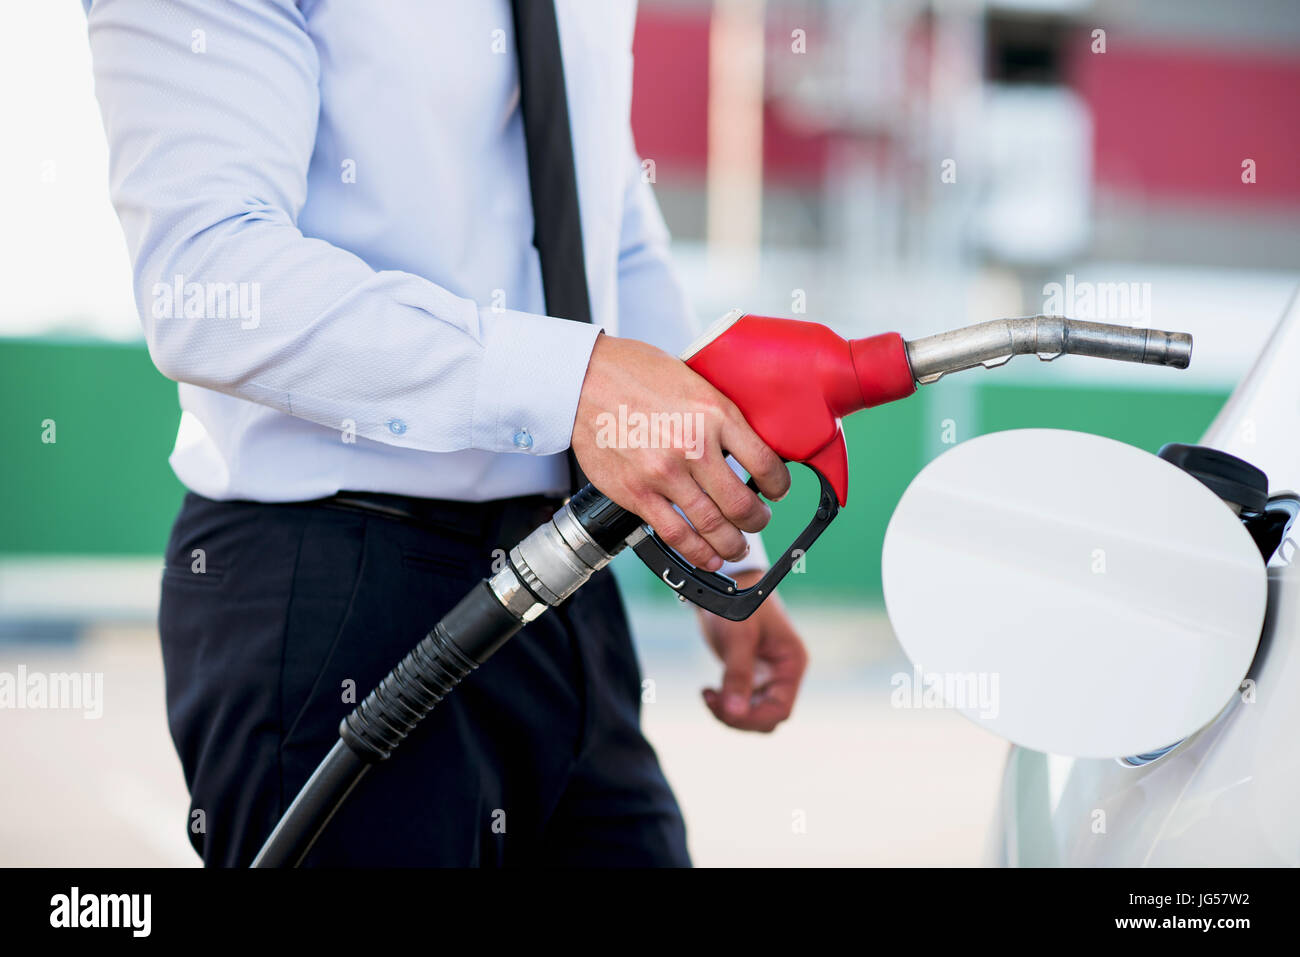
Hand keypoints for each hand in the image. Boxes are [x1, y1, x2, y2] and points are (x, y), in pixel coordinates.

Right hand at [572, 334, 789, 570]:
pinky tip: (709, 557)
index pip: (765, 464)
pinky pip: (675, 534)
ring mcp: (664, 474)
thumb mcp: (693, 381)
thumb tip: (743, 446)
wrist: (584, 379)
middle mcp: (693, 446)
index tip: (776, 491)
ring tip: (737, 546)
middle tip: (758, 520)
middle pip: (742, 504)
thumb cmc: (635, 373)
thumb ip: (718, 415)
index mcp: (715, 414)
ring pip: (713, 526)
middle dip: (758, 520)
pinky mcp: (637, 493)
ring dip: (732, 544)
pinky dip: (698, 553)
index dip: (779, 486)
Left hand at [697, 570, 807, 731]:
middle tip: (711, 699)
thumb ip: (738, 675)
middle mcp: (783, 673)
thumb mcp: (738, 636)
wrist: (723, 582)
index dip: (753, 717)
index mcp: (791, 663)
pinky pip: (741, 702)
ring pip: (753, 713)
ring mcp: (767, 676)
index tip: (726, 710)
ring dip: (729, 712)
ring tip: (708, 695)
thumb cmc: (737, 600)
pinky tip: (709, 691)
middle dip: (739, 716)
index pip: (780, 709)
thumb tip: (735, 713)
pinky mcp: (750, 675)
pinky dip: (724, 703)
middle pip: (767, 716)